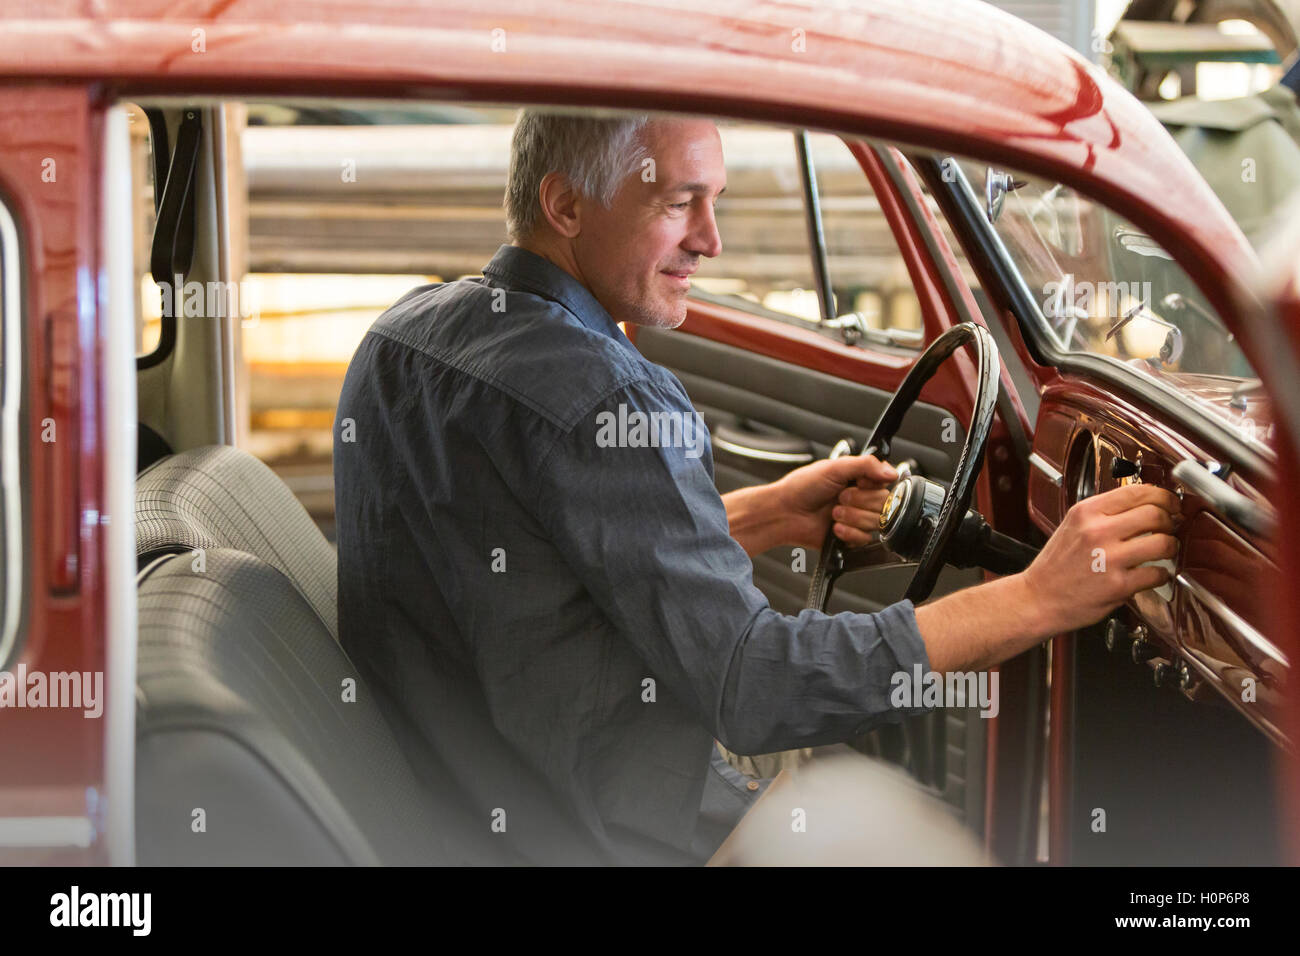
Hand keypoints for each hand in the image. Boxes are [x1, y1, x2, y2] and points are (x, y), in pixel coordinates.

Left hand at [772, 454, 898, 549]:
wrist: (784, 513)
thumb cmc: (802, 487)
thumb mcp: (834, 467)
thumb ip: (866, 465)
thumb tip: (892, 472)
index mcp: (858, 479)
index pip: (885, 483)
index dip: (872, 485)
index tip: (857, 483)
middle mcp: (860, 499)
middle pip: (883, 504)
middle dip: (859, 501)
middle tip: (840, 498)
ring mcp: (856, 519)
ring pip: (875, 522)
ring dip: (852, 517)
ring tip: (833, 513)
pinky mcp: (851, 538)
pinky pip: (864, 539)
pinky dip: (848, 533)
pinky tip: (834, 527)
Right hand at [1019, 483, 1180, 635]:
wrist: (1038, 598)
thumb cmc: (1056, 566)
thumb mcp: (1073, 526)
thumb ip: (1105, 513)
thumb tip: (1145, 504)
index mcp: (1086, 512)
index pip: (1137, 491)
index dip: (1163, 496)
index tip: (1169, 503)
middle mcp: (1097, 531)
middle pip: (1156, 513)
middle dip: (1171, 520)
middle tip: (1170, 526)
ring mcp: (1108, 558)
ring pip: (1163, 543)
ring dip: (1171, 547)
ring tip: (1164, 550)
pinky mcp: (1118, 585)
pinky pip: (1158, 573)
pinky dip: (1162, 574)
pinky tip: (1153, 573)